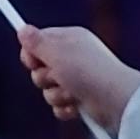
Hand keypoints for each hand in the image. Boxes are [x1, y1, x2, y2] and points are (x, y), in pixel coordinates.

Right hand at [18, 23, 139, 136]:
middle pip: (39, 69)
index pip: (38, 42)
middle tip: (59, 76)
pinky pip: (59, 107)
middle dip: (45, 77)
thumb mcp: (57, 51)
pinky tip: (78, 105)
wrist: (116, 100)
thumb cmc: (89, 71)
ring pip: (48, 90)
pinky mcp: (80, 100)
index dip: (31, 53)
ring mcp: (77, 80)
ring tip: (73, 92)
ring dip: (57, 94)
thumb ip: (36, 42)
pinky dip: (66, 108)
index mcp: (69, 39)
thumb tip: (23, 30)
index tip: (34, 61)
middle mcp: (73, 58)